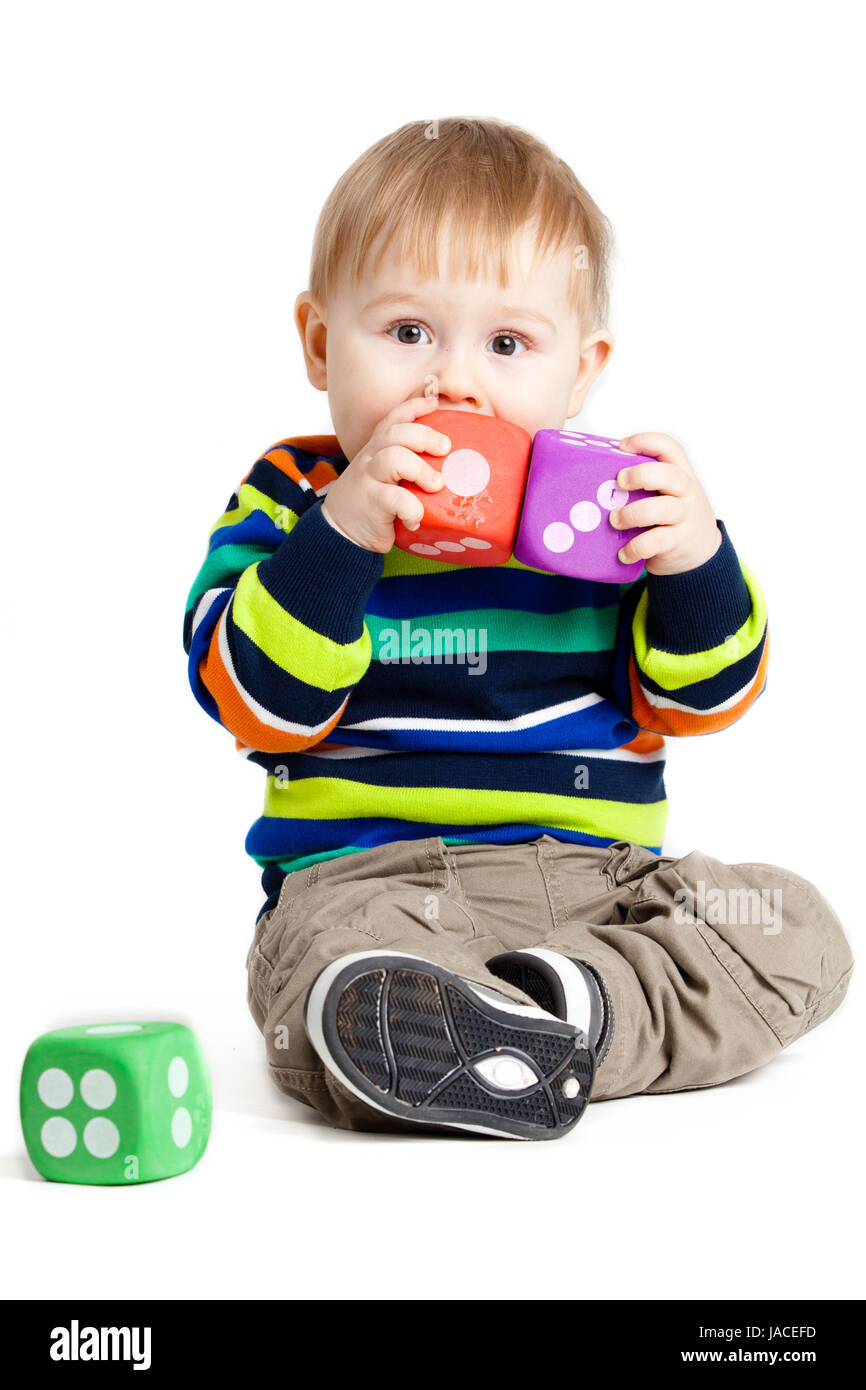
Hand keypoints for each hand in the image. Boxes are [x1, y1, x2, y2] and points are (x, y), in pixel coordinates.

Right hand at [321, 396, 449, 552]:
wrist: (340, 532)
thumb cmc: (372, 503)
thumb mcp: (384, 476)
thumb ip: (405, 464)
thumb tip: (450, 462)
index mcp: (376, 449)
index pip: (392, 420)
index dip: (413, 407)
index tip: (434, 403)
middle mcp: (370, 459)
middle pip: (396, 434)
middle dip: (425, 436)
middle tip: (446, 448)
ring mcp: (368, 480)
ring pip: (394, 459)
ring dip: (421, 470)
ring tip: (437, 485)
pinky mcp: (371, 504)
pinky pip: (396, 499)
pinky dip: (412, 510)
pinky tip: (416, 520)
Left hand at [610, 431, 721, 574]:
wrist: (701, 551)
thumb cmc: (673, 517)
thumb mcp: (668, 493)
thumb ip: (645, 484)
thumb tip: (598, 481)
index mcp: (680, 473)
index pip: (669, 448)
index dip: (646, 442)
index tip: (622, 446)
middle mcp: (687, 491)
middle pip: (669, 475)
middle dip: (641, 475)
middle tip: (619, 482)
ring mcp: (685, 516)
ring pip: (662, 509)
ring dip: (633, 514)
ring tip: (614, 520)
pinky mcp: (679, 542)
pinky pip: (656, 541)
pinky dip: (635, 547)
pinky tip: (623, 552)